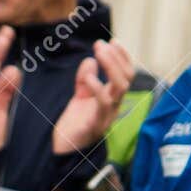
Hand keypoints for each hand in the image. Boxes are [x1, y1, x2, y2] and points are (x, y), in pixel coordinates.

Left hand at [52, 38, 133, 156]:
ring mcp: (107, 115)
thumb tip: (90, 60)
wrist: (64, 150)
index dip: (122, 57)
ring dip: (111, 67)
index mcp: (112, 98)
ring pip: (120, 88)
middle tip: (102, 44)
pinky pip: (103, 104)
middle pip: (126, 78)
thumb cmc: (74, 124)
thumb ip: (85, 80)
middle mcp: (114, 106)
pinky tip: (89, 77)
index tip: (112, 41)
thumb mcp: (80, 97)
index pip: (125, 74)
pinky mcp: (96, 124)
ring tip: (99, 52)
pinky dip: (97, 87)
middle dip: (117, 58)